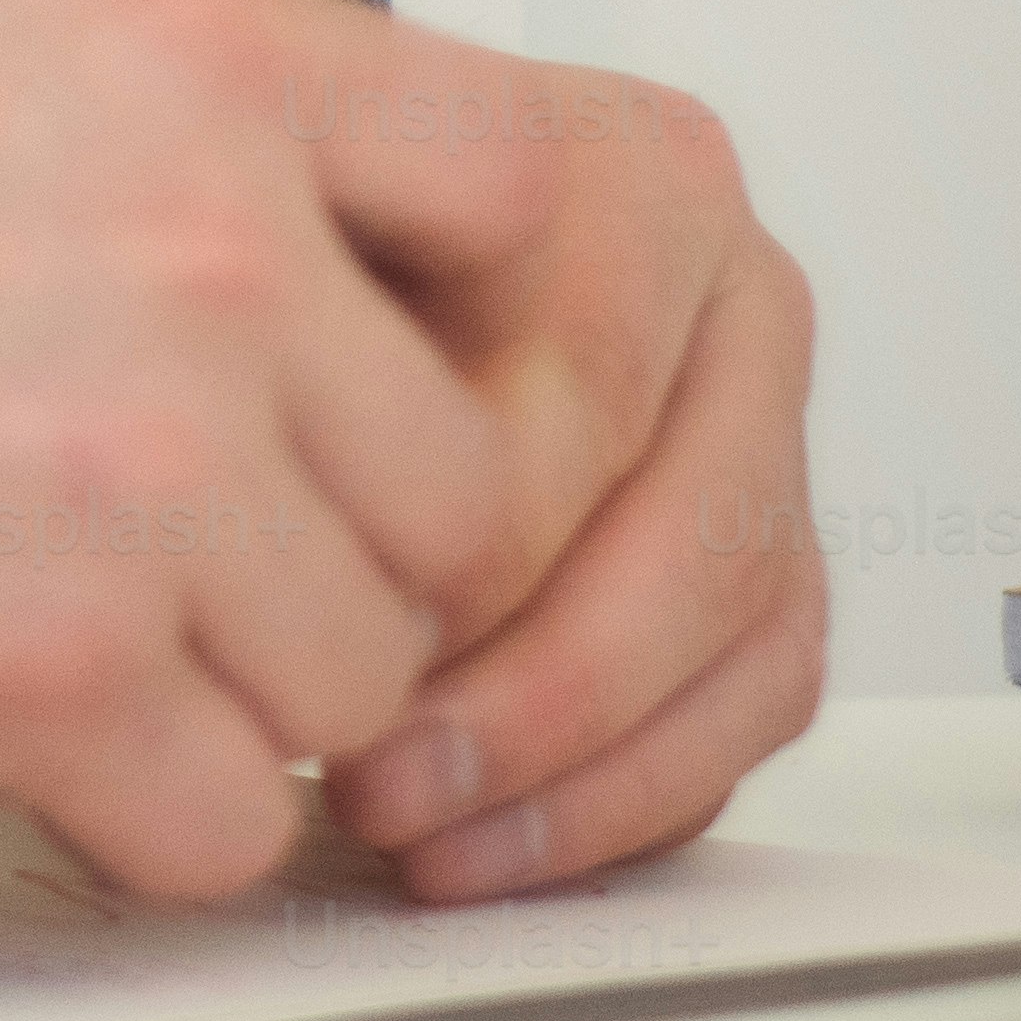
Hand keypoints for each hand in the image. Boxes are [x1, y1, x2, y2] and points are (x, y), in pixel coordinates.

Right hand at [0, 0, 538, 900]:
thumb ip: (126, 58)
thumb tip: (252, 149)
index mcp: (187, 51)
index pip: (521, 197)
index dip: (464, 321)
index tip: (381, 385)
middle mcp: (210, 248)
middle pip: (454, 484)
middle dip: (332, 544)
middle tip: (176, 551)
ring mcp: (146, 470)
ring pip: (355, 671)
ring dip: (233, 690)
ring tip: (61, 634)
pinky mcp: (46, 671)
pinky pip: (223, 821)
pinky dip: (136, 819)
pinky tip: (14, 739)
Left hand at [298, 16, 825, 902]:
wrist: (290, 233)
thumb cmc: (263, 220)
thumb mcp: (259, 197)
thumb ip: (303, 312)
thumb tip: (304, 520)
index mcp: (651, 179)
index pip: (593, 398)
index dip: (462, 541)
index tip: (335, 620)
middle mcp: (736, 305)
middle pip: (695, 537)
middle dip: (531, 689)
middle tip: (378, 767)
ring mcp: (761, 444)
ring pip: (741, 644)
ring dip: (575, 771)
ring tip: (412, 824)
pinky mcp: (760, 569)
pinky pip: (745, 715)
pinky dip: (620, 803)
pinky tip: (487, 841)